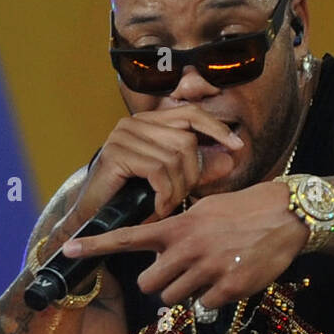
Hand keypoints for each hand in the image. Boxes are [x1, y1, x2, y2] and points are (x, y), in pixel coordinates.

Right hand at [51, 109, 244, 248]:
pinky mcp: (116, 154)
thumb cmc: (133, 201)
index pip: (191, 113)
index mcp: (150, 122)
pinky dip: (164, 194)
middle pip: (186, 141)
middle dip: (192, 175)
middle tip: (182, 198)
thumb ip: (199, 168)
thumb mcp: (173, 181)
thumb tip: (231, 158)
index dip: (216, 129)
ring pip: (174, 158)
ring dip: (176, 189)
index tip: (237, 147)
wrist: (95, 220)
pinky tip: (158, 208)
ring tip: (166, 205)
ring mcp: (123, 136)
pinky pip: (158, 172)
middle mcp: (135, 123)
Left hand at [60, 179, 310, 308]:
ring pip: (175, 299)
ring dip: (187, 293)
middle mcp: (187, 249)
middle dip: (159, 284)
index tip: (67, 250)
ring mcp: (207, 270)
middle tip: (179, 274)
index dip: (96, 246)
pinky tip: (229, 279)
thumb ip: (177, 233)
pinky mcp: (228, 288)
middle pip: (150, 285)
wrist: (286, 215)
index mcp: (177, 227)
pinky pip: (205, 306)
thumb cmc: (242, 212)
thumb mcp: (203, 211)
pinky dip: (213, 298)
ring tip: (209, 272)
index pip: (127, 238)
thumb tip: (159, 256)